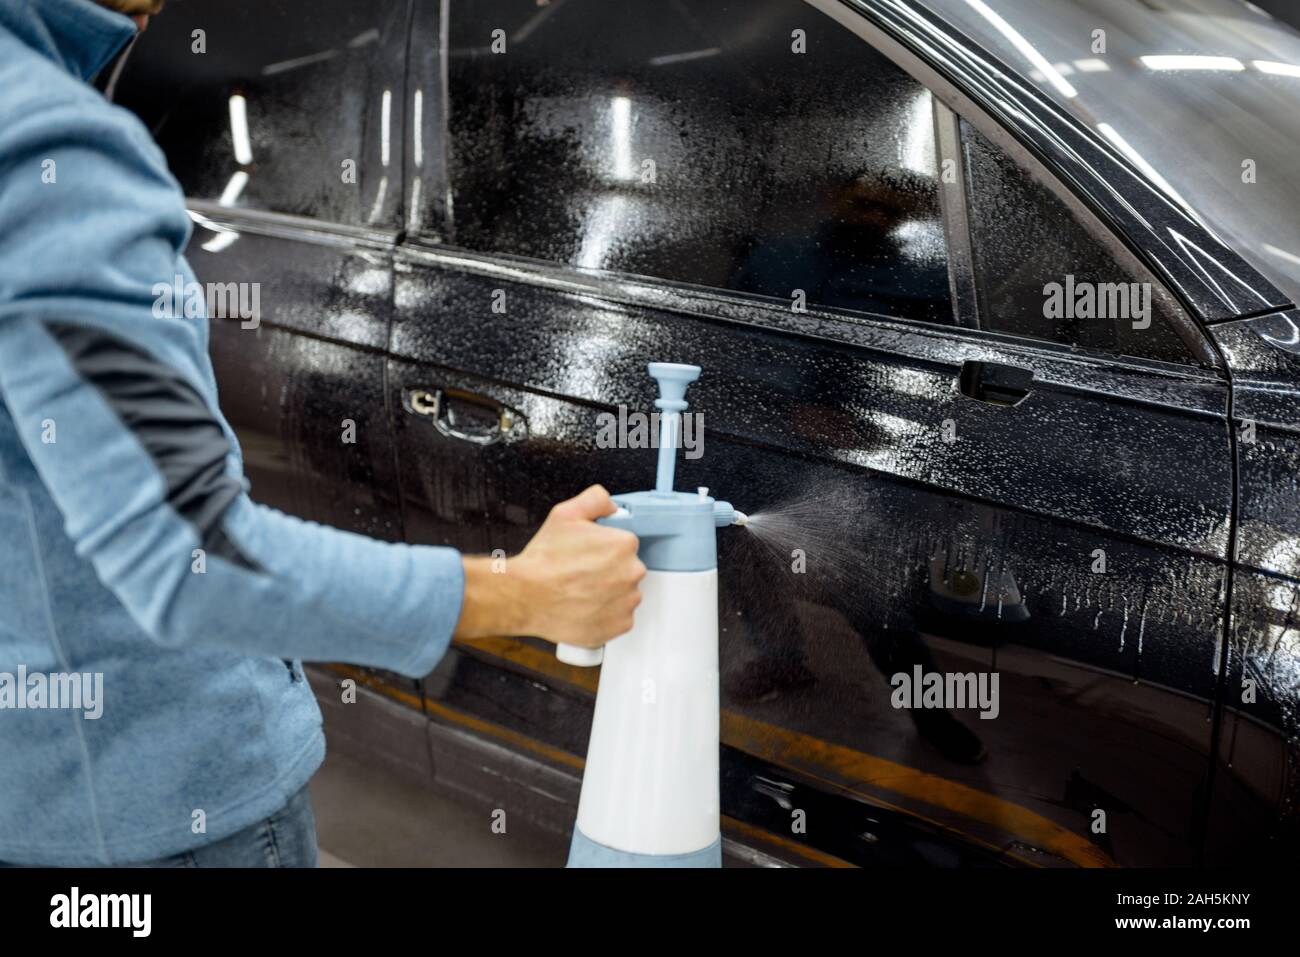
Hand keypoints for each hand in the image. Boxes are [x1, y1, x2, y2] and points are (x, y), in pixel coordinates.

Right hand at [454, 485, 645, 646]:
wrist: (525, 596)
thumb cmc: (544, 560)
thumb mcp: (565, 514)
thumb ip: (595, 500)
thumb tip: (611, 505)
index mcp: (623, 544)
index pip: (624, 544)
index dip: (604, 548)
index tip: (589, 555)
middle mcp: (631, 572)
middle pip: (627, 568)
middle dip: (608, 570)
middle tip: (582, 573)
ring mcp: (627, 601)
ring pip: (625, 593)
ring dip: (608, 593)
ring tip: (581, 591)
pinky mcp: (620, 624)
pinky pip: (620, 617)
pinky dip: (606, 614)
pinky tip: (585, 606)